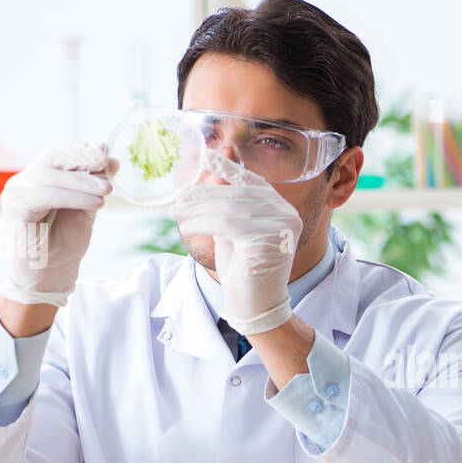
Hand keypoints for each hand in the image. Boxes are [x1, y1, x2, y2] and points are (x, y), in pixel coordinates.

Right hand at [0, 143, 114, 306]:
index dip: (84, 152)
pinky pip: (42, 196)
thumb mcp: (86, 208)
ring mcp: (16, 194)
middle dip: (83, 161)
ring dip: (82, 182)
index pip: (61, 156)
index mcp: (40, 177)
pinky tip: (95, 203)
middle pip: (53, 160)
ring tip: (107, 190)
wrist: (50, 276)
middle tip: (108, 168)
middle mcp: (25, 181)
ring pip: (49, 177)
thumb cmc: (64, 243)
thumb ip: (95, 184)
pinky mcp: (14, 211)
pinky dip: (70, 196)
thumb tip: (112, 158)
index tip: (107, 153)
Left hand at [169, 154, 302, 334]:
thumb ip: (226, 204)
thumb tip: (208, 173)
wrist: (255, 306)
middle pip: (236, 193)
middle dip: (202, 194)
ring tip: (176, 214)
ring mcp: (279, 228)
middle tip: (177, 199)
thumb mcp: (233, 231)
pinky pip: (225, 224)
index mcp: (282, 209)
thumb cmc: (243, 270)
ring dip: (196, 210)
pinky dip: (201, 223)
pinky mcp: (266, 242)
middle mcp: (286, 215)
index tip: (208, 156)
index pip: (253, 181)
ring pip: (228, 208)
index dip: (229, 168)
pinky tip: (186, 227)